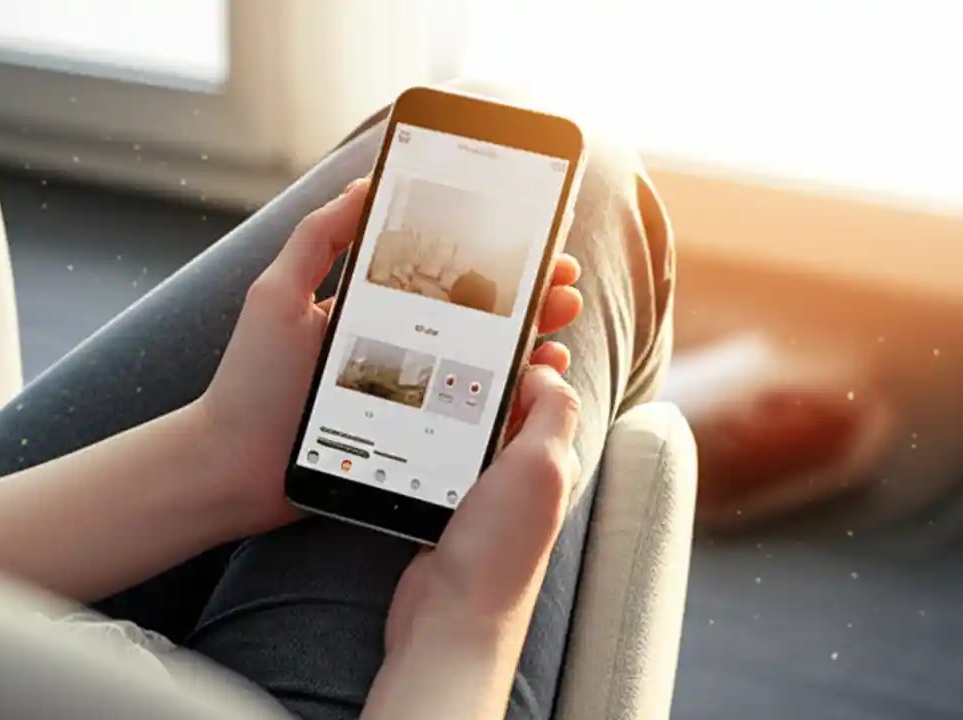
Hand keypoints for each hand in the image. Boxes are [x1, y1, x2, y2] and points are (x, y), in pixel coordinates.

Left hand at [198, 179, 584, 534]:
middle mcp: (396, 349)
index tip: (533, 245)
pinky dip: (508, 404)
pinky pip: (467, 420)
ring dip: (527, 346)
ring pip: (482, 368)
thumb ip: (318, 239)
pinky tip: (534, 390)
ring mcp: (406, 396)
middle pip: (476, 320)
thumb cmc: (251, 383)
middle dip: (527, 300)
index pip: (443, 277)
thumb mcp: (277, 296)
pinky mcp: (410, 441)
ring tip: (558, 333)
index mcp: (372, 311)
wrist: (231, 470)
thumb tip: (367, 183)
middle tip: (564, 288)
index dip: (491, 261)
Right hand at [364, 364, 581, 718]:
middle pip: (505, 408)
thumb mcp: (541, 467)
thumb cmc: (498, 551)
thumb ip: (552, 413)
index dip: (532, 357)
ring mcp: (482, 495)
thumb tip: (546, 371)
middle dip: (488, 374)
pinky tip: (410, 427)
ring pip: (469, 432)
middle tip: (457, 338)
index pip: (547, 392)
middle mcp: (522, 476)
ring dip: (452, 406)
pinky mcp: (445, 510)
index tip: (505, 327)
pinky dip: (428, 440)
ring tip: (430, 370)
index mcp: (551, 459)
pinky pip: (439, 461)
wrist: (449, 619)